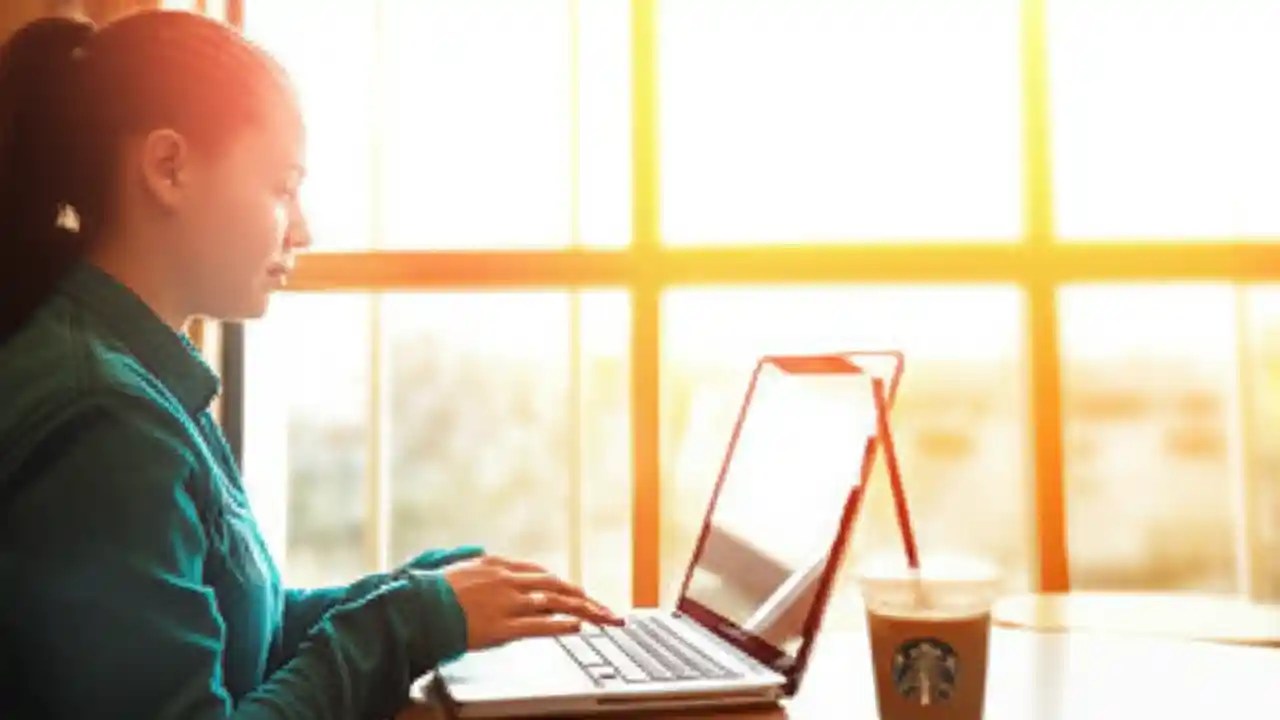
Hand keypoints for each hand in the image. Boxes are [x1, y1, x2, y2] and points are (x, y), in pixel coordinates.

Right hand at [443, 554, 623, 649]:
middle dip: (584, 596)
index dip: (561, 584)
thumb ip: (471, 559)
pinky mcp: (503, 626)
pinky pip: (540, 625)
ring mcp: (507, 603)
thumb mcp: (452, 564)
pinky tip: (579, 627)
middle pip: (556, 585)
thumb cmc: (427, 590)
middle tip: (603, 607)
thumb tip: (479, 554)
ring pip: (555, 603)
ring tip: (603, 618)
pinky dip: (562, 625)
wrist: (415, 607)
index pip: (539, 572)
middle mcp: (507, 580)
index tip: (575, 592)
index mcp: (496, 565)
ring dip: (584, 610)